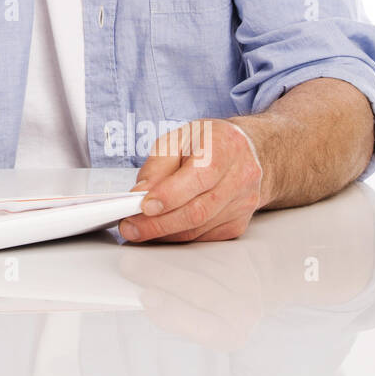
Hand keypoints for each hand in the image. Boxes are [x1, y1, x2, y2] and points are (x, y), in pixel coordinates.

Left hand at [119, 119, 263, 243]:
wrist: (244, 151)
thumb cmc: (208, 141)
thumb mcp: (177, 139)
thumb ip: (157, 166)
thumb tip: (140, 194)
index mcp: (225, 147)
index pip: (199, 177)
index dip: (169, 195)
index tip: (142, 206)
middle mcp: (240, 176)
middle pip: (198, 210)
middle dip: (159, 223)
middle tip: (130, 227)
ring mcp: (243, 203)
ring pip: (199, 228)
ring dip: (164, 232)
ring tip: (139, 229)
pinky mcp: (239, 222)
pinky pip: (204, 236)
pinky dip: (178, 235)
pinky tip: (161, 229)